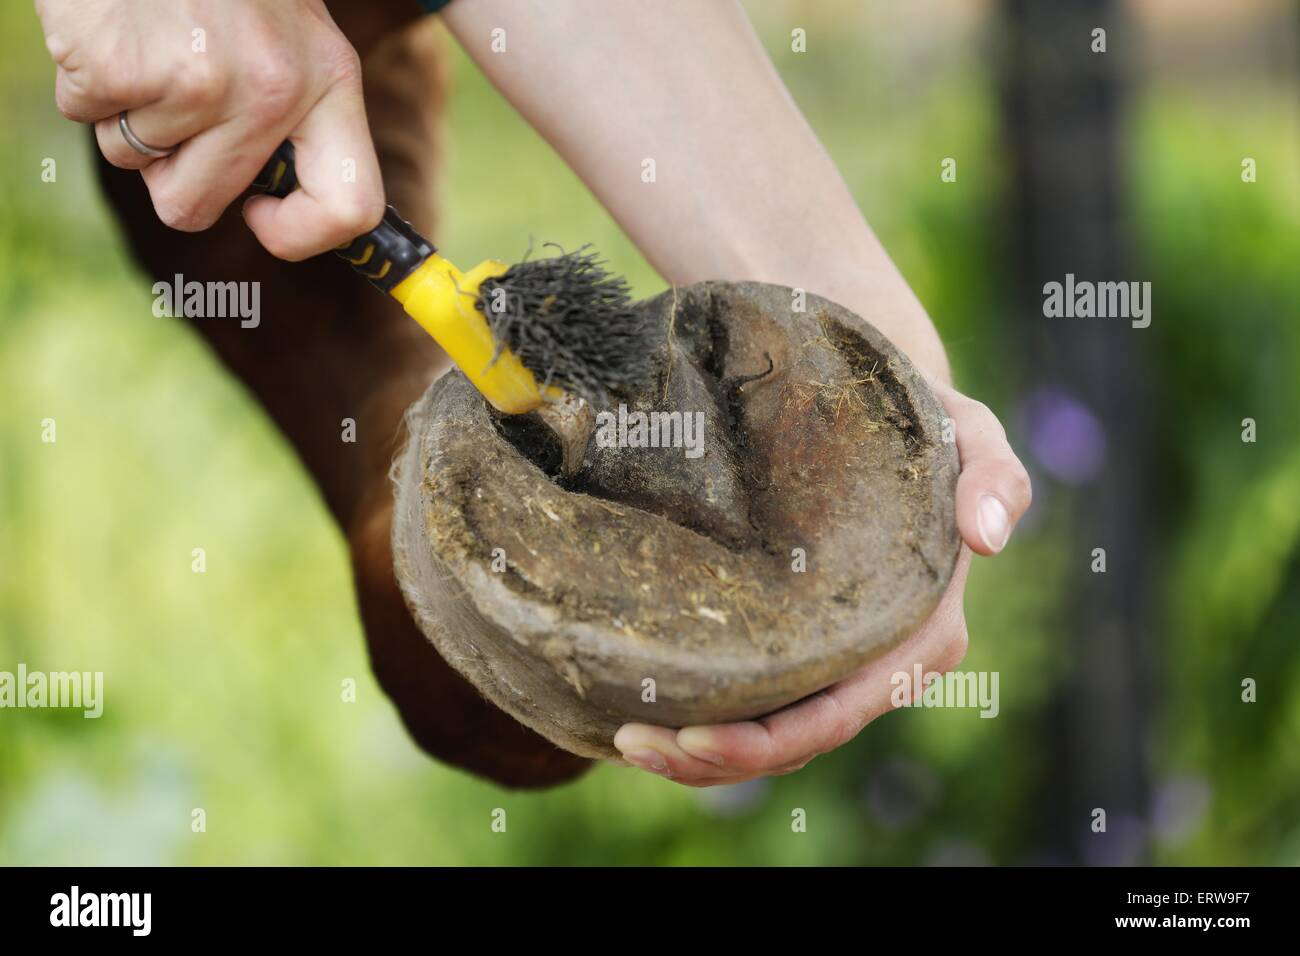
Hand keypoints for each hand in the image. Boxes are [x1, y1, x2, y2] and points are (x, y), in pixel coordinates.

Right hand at [36, 0, 383, 258]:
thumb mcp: (290, 34)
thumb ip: (295, 116)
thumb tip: (277, 206)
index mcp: (331, 81)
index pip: (352, 207)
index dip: (299, 237)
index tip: (261, 215)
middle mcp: (274, 91)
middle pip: (199, 206)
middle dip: (170, 173)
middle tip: (173, 99)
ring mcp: (198, 83)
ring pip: (136, 164)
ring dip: (128, 115)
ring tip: (150, 42)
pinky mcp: (123, 69)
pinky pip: (86, 117)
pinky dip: (88, 81)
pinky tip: (115, 28)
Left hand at [613, 380, 1031, 784]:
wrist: (880, 415)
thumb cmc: (920, 425)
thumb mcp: (968, 432)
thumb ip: (996, 475)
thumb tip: (988, 538)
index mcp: (923, 634)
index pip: (840, 712)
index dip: (766, 740)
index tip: (688, 735)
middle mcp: (882, 666)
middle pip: (797, 740)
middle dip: (716, 759)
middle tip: (631, 744)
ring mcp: (841, 666)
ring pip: (774, 738)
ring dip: (700, 757)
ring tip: (627, 742)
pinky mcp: (806, 651)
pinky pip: (760, 707)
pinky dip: (705, 723)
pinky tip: (645, 717)